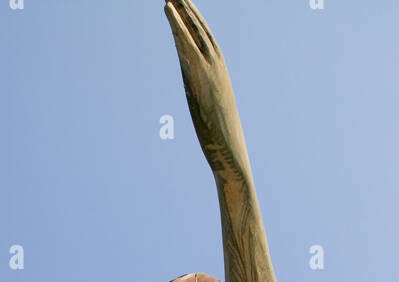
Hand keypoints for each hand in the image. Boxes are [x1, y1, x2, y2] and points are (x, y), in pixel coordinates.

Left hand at [165, 1, 247, 176]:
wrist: (230, 151)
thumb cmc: (222, 140)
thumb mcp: (212, 112)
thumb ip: (205, 97)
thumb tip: (200, 98)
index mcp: (220, 72)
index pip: (206, 40)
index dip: (194, 22)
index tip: (184, 7)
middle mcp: (216, 65)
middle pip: (200, 30)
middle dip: (188, 10)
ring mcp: (209, 68)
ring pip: (192, 31)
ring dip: (181, 10)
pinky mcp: (199, 75)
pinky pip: (186, 43)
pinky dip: (177, 24)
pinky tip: (168, 9)